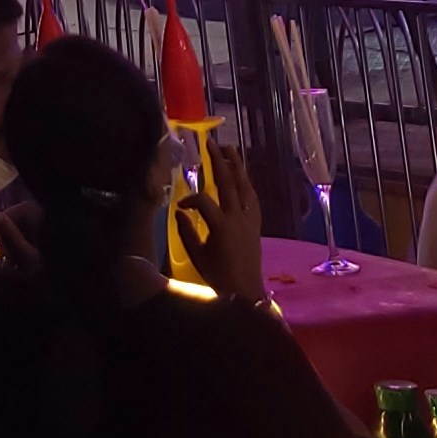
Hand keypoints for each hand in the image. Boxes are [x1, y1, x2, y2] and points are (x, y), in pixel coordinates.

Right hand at [177, 133, 267, 302]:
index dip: (190, 198)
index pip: (203, 200)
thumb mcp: (197, 257)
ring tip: (230, 150)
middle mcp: (238, 218)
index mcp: (221, 226)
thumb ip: (186, 233)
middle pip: (228, 183)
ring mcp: (250, 221)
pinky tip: (243, 178)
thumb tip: (179, 211)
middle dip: (219, 161)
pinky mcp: (257, 226)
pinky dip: (247, 185)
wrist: (245, 294)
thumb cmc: (219, 277)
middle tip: (211, 144)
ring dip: (237, 167)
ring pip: (245, 187)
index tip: (181, 205)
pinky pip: (254, 200)